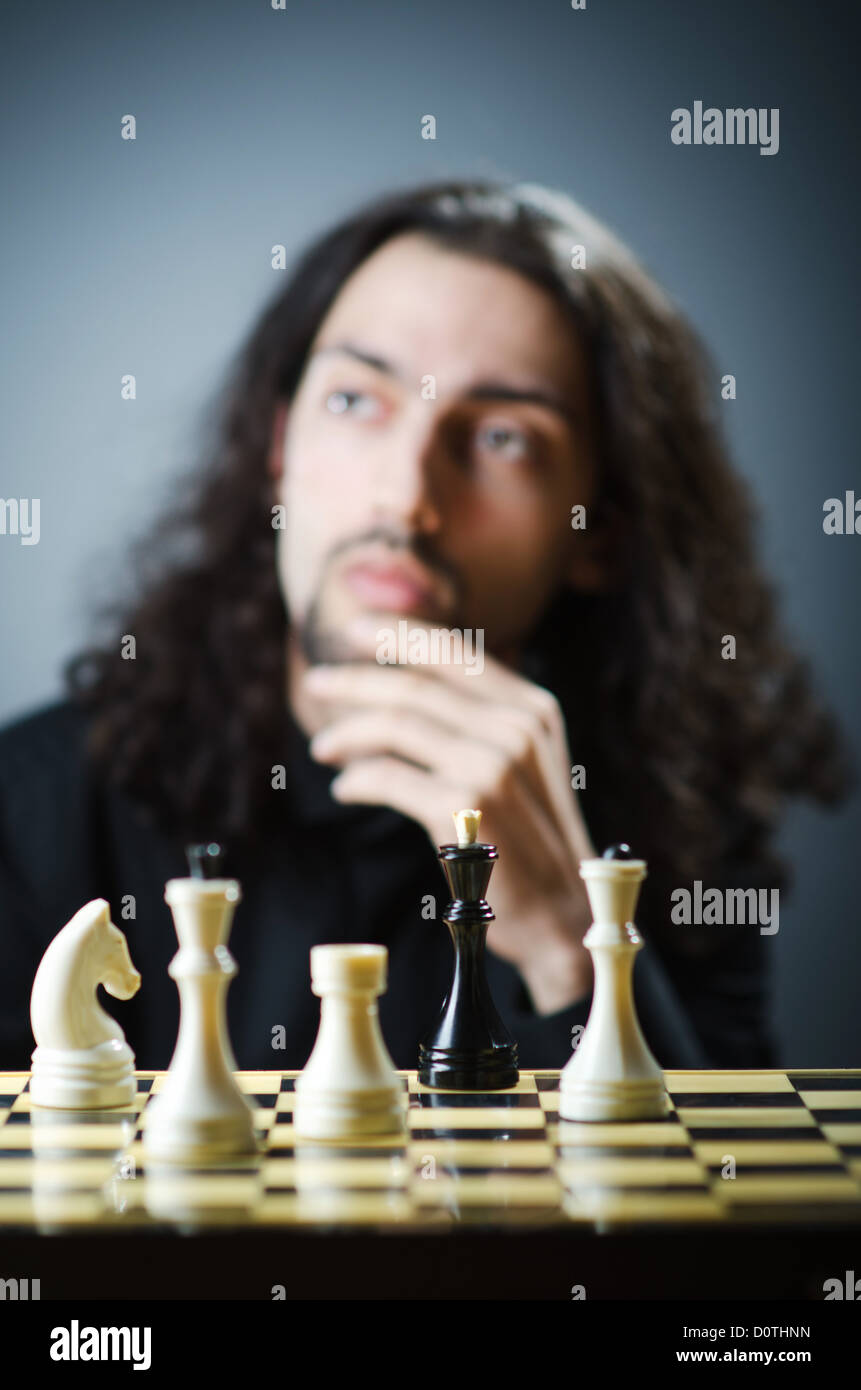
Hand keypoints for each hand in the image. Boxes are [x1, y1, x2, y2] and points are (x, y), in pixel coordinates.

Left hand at [303, 621, 595, 1013]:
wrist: (562, 913)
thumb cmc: (531, 840)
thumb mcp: (524, 764)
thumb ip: (482, 721)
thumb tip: (406, 686)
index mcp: (532, 709)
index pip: (454, 651)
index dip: (398, 633)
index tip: (352, 628)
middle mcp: (516, 728)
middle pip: (415, 686)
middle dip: (355, 681)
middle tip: (315, 684)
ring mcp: (492, 766)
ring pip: (395, 726)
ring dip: (347, 732)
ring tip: (323, 747)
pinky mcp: (463, 809)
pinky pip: (387, 777)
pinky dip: (357, 780)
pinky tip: (345, 788)